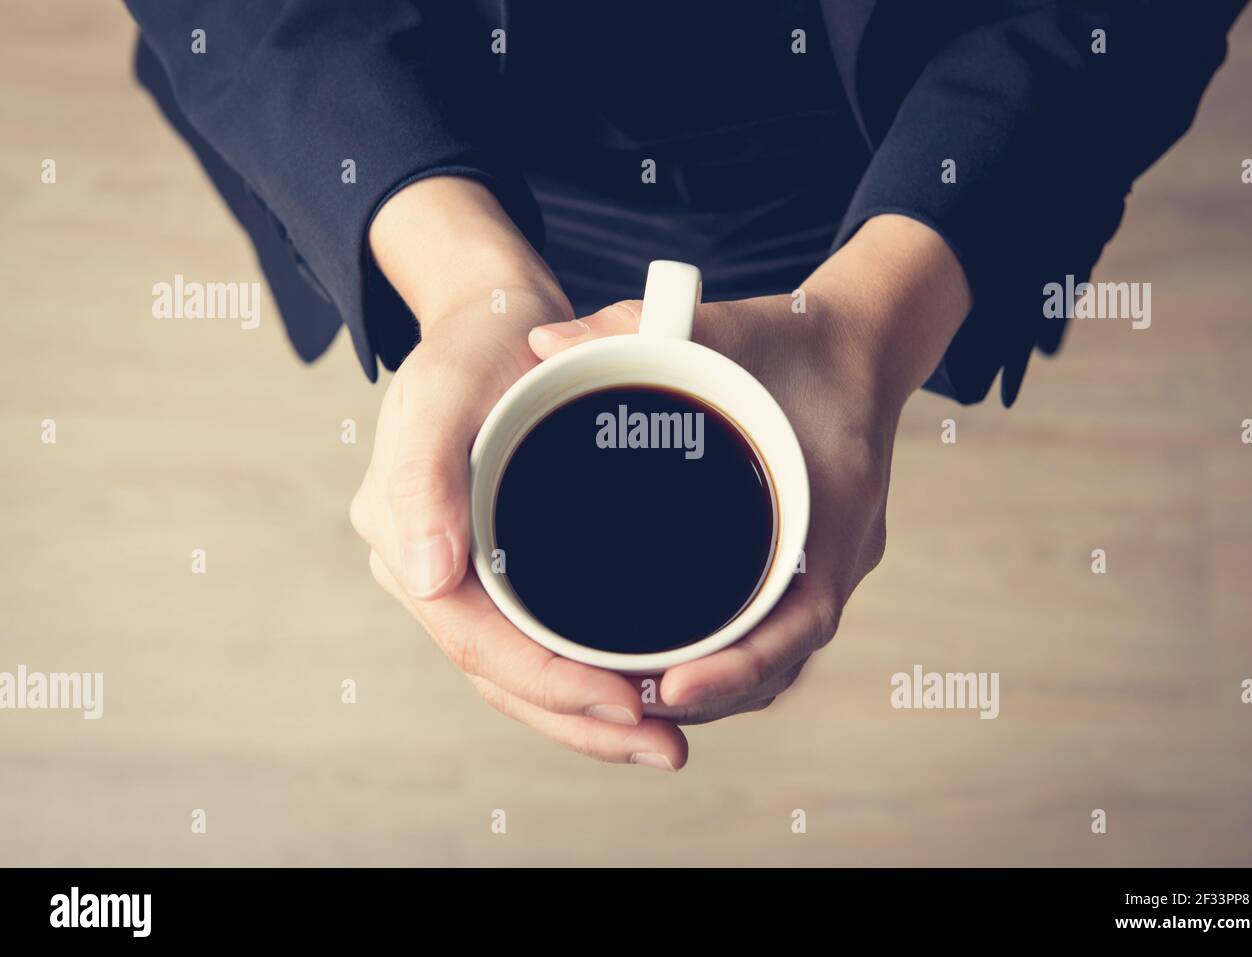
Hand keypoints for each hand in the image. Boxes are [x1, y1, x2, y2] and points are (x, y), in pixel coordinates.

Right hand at [350, 177, 689, 769]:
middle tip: (666, 747)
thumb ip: (422, 475)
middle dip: (581, 721)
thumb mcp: (442, 389)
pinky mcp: (501, 569)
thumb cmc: (474, 344)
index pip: (474, 640)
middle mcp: (429, 570)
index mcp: (405, 539)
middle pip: (501, 675)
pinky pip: (537, 643)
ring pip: (521, 673)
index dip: (548, 684)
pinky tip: (639, 694)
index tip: (626, 701)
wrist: (495, 320)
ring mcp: (463, 574)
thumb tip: (429, 579)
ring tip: (663, 742)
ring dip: (588, 718)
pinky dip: (584, 676)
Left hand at [526, 214, 971, 723]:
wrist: (860, 339)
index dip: (737, 668)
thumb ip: (631, 326)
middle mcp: (838, 553)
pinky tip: (669, 662)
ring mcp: (829, 564)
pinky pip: (773, 630)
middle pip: (780, 660)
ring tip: (633, 699)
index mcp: (832, 508)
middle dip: (708, 697)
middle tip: (623, 707)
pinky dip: (729, 659)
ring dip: (716, 689)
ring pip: (776, 656)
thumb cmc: (792, 335)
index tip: (671, 691)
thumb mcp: (718, 322)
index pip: (798, 620)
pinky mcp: (812, 563)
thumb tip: (538, 339)